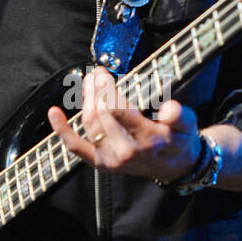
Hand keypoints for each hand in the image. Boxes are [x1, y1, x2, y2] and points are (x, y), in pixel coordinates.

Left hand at [47, 66, 202, 182]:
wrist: (175, 167)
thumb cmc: (179, 139)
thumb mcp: (188, 125)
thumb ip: (179, 116)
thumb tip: (168, 109)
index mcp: (148, 140)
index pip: (118, 111)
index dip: (106, 90)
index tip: (103, 74)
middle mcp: (126, 153)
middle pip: (101, 115)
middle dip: (96, 91)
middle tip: (96, 73)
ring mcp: (111, 160)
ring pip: (90, 125)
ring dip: (85, 101)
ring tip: (88, 82)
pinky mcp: (101, 164)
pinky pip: (77, 147)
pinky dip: (62, 131)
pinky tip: (54, 113)